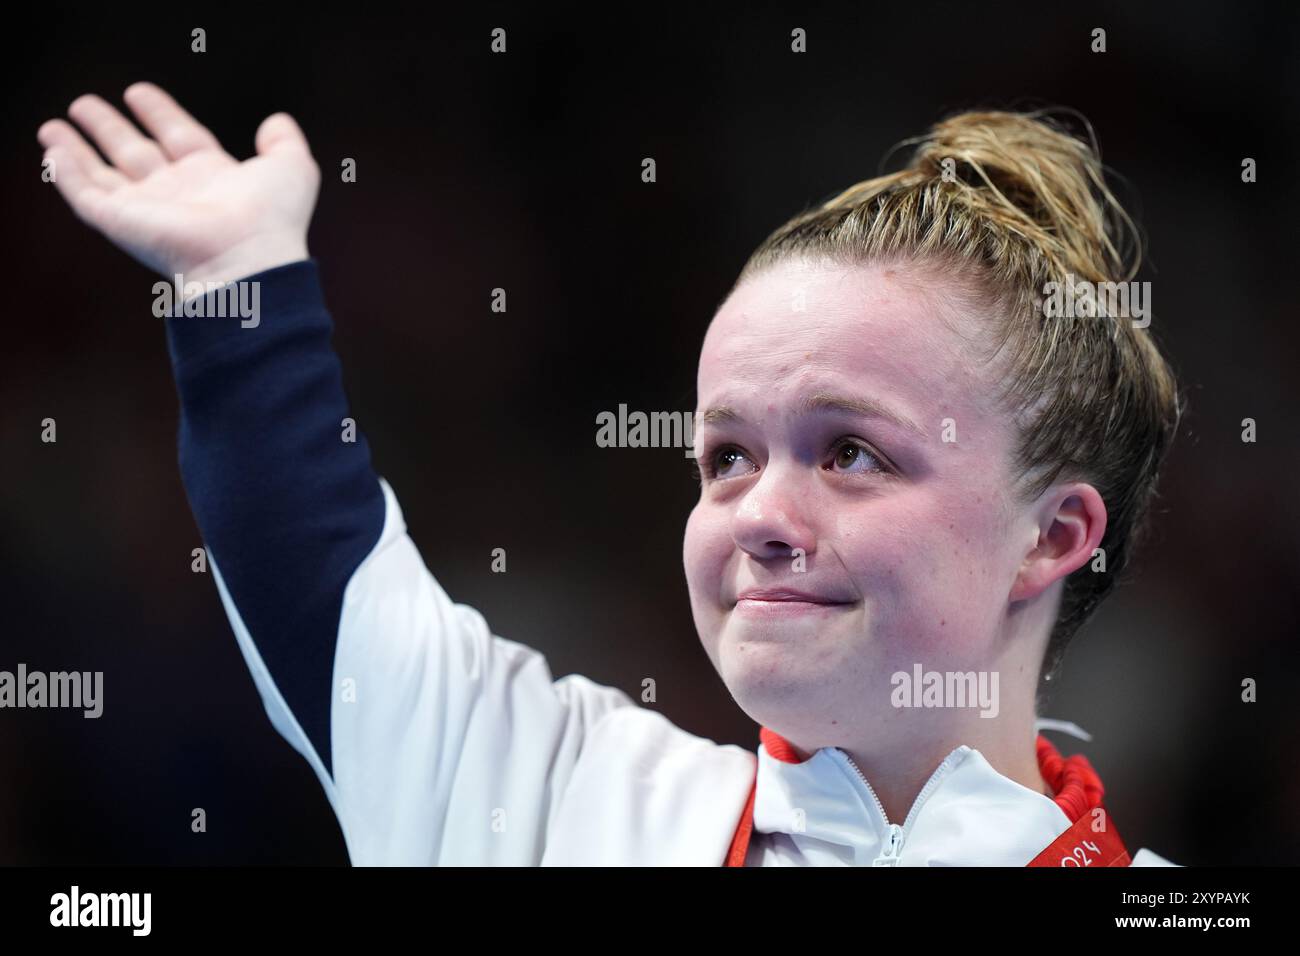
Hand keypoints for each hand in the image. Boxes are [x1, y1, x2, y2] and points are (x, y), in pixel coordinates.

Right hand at [38, 82, 319, 287]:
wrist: (247, 257)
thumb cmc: (273, 218)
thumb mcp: (292, 167)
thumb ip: (285, 141)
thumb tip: (276, 121)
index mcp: (213, 178)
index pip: (180, 138)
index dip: (160, 114)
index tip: (139, 92)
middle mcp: (177, 193)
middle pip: (135, 154)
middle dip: (109, 129)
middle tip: (84, 104)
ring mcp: (147, 209)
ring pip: (102, 175)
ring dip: (75, 150)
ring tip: (53, 127)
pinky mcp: (120, 223)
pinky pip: (86, 196)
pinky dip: (66, 176)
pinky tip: (53, 153)